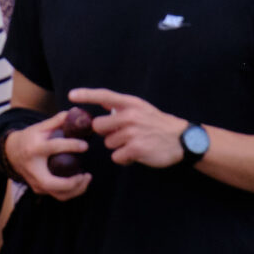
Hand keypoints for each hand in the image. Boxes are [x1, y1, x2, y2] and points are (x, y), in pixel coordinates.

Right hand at [3, 112, 92, 199]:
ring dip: (75, 190)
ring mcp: (35, 182)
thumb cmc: (30, 138)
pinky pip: (57, 195)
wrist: (12, 152)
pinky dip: (71, 191)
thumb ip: (57, 121)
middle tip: (87, 174)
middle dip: (73, 183)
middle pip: (53, 183)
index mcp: (34, 149)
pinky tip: (79, 182)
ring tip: (86, 179)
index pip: (54, 147)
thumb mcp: (40, 127)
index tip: (85, 145)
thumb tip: (75, 112)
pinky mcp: (38, 189)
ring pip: (57, 194)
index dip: (72, 145)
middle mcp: (33, 169)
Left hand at [71, 88, 188, 168]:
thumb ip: (121, 107)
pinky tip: (137, 154)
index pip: (104, 96)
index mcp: (131, 103)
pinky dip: (124, 158)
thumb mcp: (141, 108)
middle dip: (107, 133)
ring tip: (135, 144)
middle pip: (100, 126)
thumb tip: (100, 104)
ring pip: (108, 143)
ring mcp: (132, 133)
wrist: (181, 139)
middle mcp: (130, 116)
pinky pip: (117, 157)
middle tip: (122, 134)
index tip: (71, 95)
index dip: (86, 95)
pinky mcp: (136, 149)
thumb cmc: (157, 124)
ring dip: (118, 147)